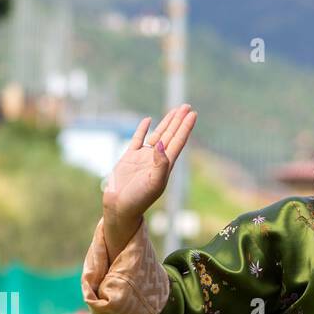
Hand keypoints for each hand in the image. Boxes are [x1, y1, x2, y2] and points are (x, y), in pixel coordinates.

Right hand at [102, 104, 196, 257]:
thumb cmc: (139, 199)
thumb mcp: (154, 183)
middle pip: (171, 135)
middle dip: (179, 121)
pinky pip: (137, 139)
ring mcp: (143, 158)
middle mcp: (156, 160)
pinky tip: (148, 120)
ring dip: (166, 123)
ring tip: (175, 110)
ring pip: (157, 135)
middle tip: (187, 106)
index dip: (185, 128)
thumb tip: (162, 143)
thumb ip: (161, 164)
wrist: (120, 207)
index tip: (192, 114)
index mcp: (165, 165)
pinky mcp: (129, 158)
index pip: (178, 142)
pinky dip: (143, 129)